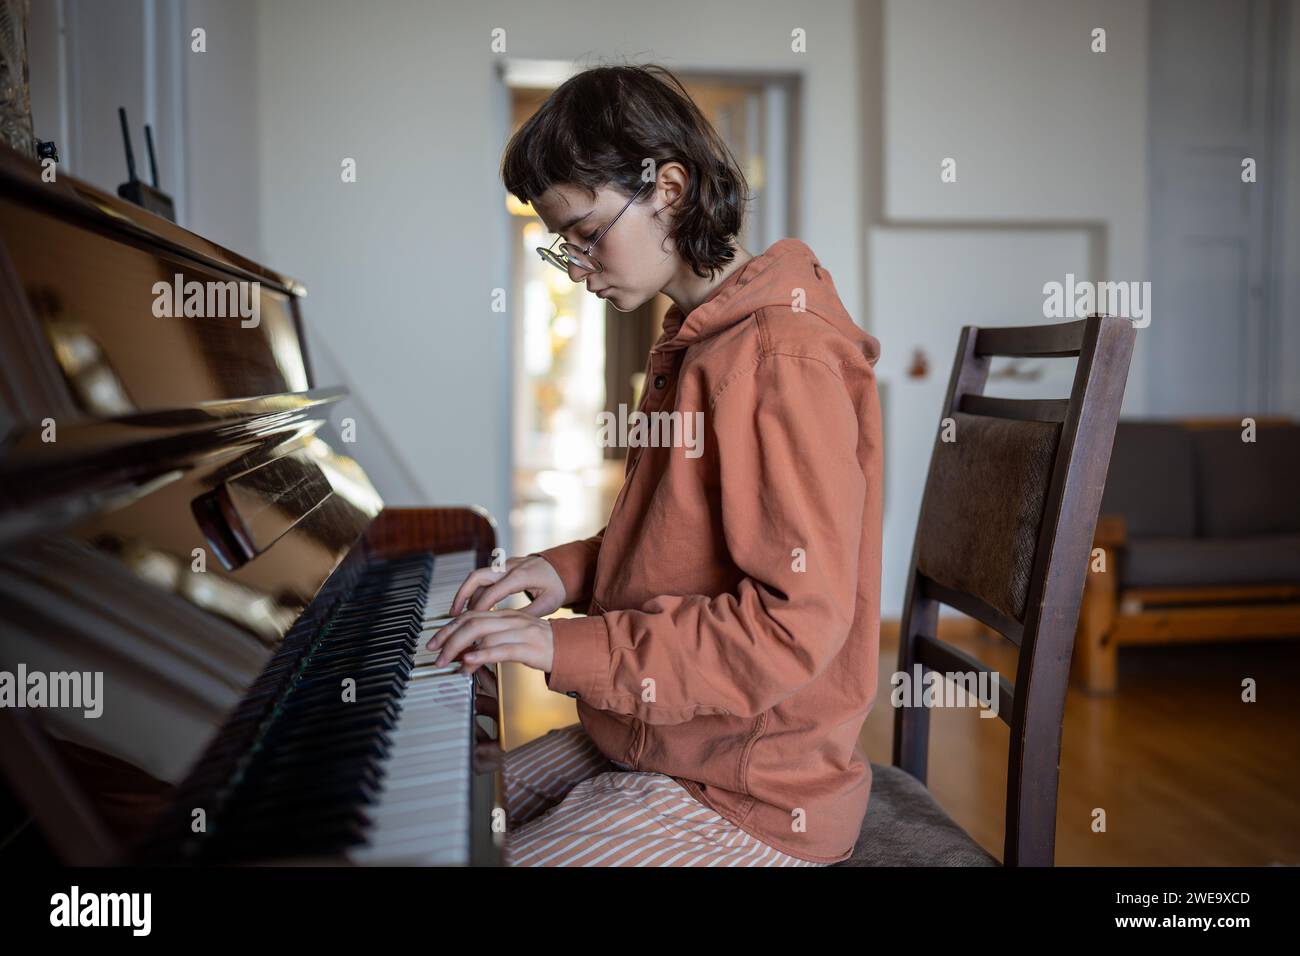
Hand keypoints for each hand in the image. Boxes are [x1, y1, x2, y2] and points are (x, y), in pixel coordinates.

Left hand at [427, 608, 553, 677]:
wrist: (573, 649)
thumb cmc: (543, 646)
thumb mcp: (514, 639)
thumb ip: (492, 641)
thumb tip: (466, 653)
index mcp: (505, 616)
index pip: (470, 615)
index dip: (449, 627)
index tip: (435, 642)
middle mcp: (510, 620)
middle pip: (472, 622)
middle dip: (448, 637)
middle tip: (434, 653)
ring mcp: (520, 632)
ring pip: (482, 634)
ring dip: (459, 648)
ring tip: (446, 661)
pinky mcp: (528, 648)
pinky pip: (500, 650)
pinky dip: (481, 656)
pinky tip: (468, 663)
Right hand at [448, 554, 566, 617]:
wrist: (563, 567)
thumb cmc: (557, 585)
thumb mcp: (548, 603)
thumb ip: (528, 614)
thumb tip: (509, 628)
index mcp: (521, 576)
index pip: (493, 592)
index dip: (480, 608)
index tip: (470, 622)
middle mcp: (509, 567)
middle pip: (477, 577)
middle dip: (462, 595)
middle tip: (453, 614)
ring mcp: (505, 566)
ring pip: (477, 576)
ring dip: (465, 593)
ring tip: (457, 612)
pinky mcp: (503, 568)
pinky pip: (483, 577)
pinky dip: (474, 590)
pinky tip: (471, 607)